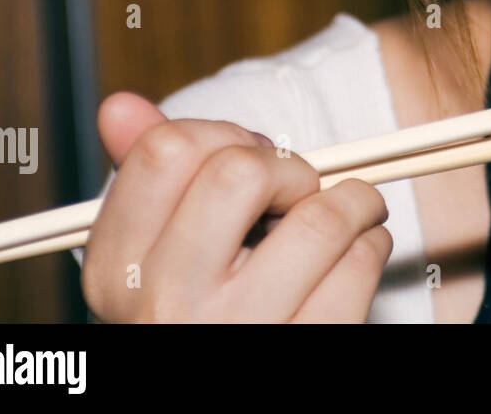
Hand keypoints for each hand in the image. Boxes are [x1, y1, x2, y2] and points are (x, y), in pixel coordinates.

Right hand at [81, 92, 391, 322]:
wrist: (218, 396)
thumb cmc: (199, 312)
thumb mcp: (153, 258)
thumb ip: (146, 179)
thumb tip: (120, 105)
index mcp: (118, 271)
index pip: (166, 151)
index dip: (224, 136)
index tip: (247, 159)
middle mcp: (168, 306)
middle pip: (242, 172)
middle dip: (291, 167)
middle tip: (298, 192)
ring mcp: (239, 332)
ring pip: (321, 217)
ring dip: (353, 201)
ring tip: (351, 213)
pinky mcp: (304, 349)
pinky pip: (360, 265)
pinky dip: (372, 245)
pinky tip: (356, 254)